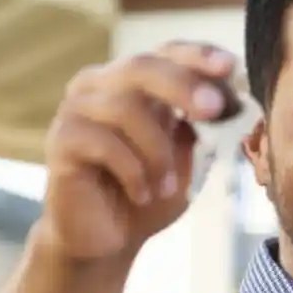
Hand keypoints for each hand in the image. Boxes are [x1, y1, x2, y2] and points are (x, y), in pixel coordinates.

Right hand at [37, 41, 238, 261]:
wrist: (108, 239)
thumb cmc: (150, 194)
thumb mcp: (187, 159)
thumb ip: (201, 128)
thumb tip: (230, 99)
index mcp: (136, 84)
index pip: (167, 53)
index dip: (199, 55)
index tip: (232, 66)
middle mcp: (102, 86)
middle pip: (142, 67)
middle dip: (184, 85)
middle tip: (214, 109)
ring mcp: (77, 110)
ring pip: (125, 108)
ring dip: (157, 152)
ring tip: (167, 187)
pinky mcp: (61, 141)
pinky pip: (103, 144)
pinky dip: (133, 172)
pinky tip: (142, 194)